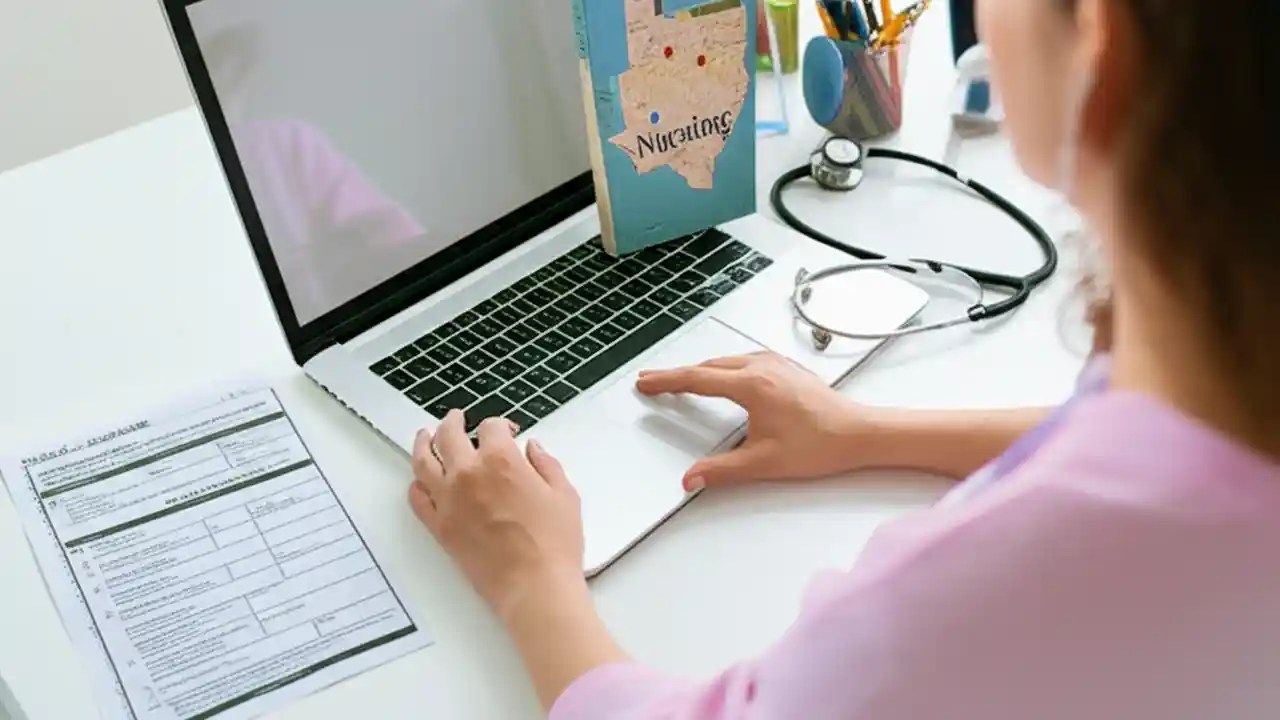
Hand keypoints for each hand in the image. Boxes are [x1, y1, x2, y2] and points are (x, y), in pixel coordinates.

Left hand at [408, 410, 584, 619]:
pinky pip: (417, 499)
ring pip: (423, 462)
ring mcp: (449, 501)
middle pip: (448, 435)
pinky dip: (416, 485)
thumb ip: (546, 465)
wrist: (534, 586)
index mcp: (501, 461)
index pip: (490, 427)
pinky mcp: (440, 527)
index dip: (499, 424)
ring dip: (422, 443)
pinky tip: (419, 481)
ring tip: (424, 436)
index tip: (505, 430)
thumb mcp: (564, 495)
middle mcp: (468, 475)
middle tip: (455, 418)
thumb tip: (533, 449)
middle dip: (453, 422)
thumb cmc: (554, 545)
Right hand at [636, 352, 867, 489]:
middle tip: (652, 381)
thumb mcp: (764, 463)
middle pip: (707, 366)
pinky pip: (743, 361)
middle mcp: (762, 367)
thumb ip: (721, 471)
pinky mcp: (786, 369)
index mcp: (752, 385)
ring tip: (680, 379)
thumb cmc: (820, 444)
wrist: (860, 433)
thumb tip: (691, 478)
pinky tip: (721, 377)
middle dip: (677, 374)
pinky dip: (722, 367)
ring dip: (700, 369)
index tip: (646, 383)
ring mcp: (775, 364)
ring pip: (725, 361)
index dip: (667, 382)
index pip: (697, 380)